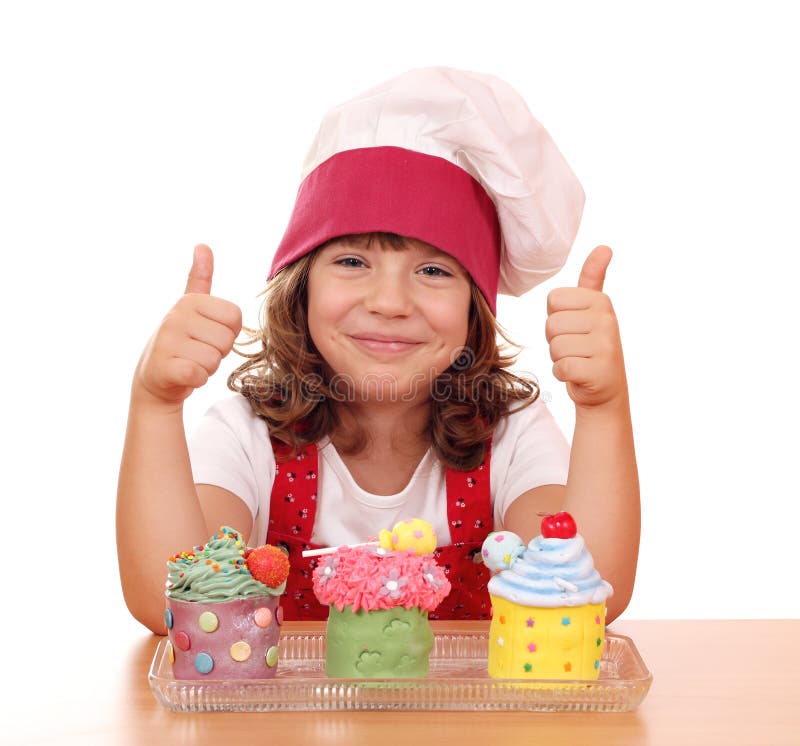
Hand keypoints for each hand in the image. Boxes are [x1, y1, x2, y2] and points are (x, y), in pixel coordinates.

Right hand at [133, 244, 242, 406]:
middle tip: (197, 352)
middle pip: (227, 340)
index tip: (207, 335)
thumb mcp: (191, 308)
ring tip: (189, 362)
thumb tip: (202, 245)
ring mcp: (167, 341)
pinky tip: (183, 375)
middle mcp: (176, 316)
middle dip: (217, 352)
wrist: (154, 379)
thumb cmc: (182, 341)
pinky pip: (200, 375)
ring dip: (206, 368)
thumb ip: (200, 279)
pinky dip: (196, 380)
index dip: (227, 332)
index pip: (235, 318)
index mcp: (190, 300)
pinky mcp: (165, 367)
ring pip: (214, 360)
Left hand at [545, 245, 626, 410]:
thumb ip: (593, 278)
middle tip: (576, 348)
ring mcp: (606, 345)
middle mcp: (607, 319)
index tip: (574, 328)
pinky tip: (579, 374)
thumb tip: (604, 247)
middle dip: (556, 340)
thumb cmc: (590, 346)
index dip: (556, 317)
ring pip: (555, 346)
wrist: (604, 390)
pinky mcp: (599, 370)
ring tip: (579, 360)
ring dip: (560, 358)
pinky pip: (561, 367)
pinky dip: (563, 374)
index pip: (553, 300)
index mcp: (601, 301)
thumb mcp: (593, 310)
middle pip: (551, 324)